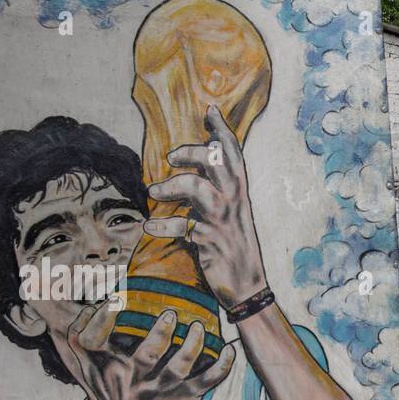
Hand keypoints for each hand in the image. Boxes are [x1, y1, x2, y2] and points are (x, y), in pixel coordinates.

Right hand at [66, 303, 235, 399]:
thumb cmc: (108, 392)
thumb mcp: (86, 368)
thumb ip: (82, 334)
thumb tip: (90, 299)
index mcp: (108, 367)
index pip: (95, 342)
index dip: (101, 320)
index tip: (111, 301)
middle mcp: (135, 380)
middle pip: (146, 355)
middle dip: (160, 334)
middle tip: (171, 313)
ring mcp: (163, 390)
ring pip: (180, 367)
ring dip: (192, 346)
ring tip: (199, 327)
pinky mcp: (186, 397)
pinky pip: (208, 380)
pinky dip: (222, 366)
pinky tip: (230, 349)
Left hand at [146, 104, 266, 306]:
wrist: (249, 288)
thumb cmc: (236, 248)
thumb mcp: (233, 214)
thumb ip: (220, 190)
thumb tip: (201, 166)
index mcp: (240, 192)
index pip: (233, 154)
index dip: (221, 130)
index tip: (209, 110)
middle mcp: (233, 201)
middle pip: (214, 161)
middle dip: (191, 152)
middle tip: (170, 159)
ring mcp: (222, 221)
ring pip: (196, 187)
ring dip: (170, 186)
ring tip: (154, 192)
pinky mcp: (210, 242)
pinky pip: (182, 228)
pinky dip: (162, 225)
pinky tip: (149, 226)